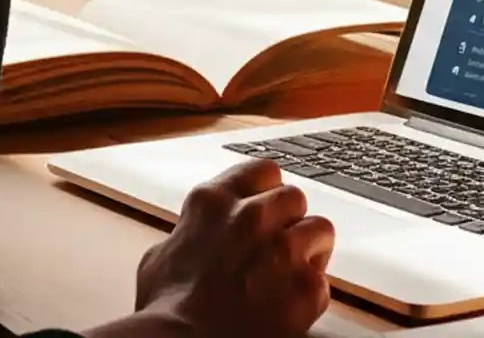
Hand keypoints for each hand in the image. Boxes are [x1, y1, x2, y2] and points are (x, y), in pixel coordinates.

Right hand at [111, 160, 335, 337]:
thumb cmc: (167, 312)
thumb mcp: (161, 258)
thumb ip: (189, 233)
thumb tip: (194, 235)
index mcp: (213, 203)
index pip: (263, 171)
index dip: (268, 190)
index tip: (268, 205)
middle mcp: (252, 217)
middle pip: (294, 197)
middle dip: (289, 220)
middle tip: (277, 246)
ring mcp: (283, 249)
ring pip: (319, 228)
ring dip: (309, 249)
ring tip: (290, 272)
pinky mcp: (306, 285)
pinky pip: (323, 279)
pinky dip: (309, 293)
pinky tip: (288, 304)